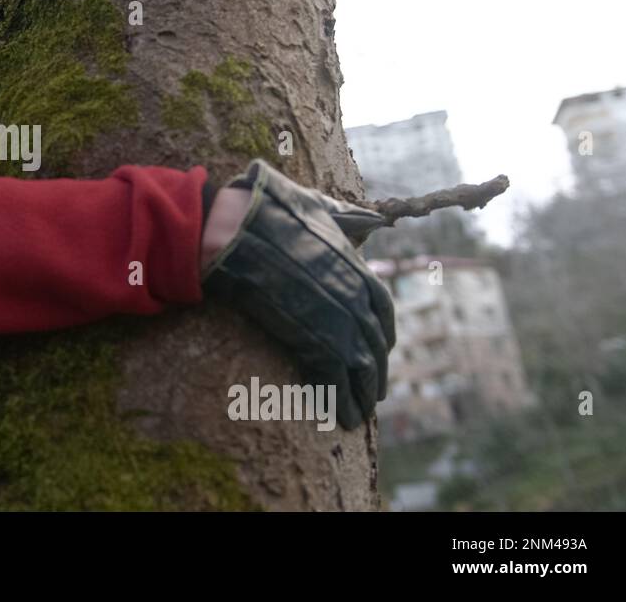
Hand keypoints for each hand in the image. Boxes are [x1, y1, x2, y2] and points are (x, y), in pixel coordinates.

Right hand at [199, 159, 395, 429]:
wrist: (241, 233)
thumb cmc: (274, 216)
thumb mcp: (321, 209)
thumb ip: (350, 218)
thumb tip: (376, 218)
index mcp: (359, 269)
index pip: (384, 309)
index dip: (384, 333)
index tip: (381, 348)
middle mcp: (357, 299)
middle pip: (376, 345)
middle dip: (376, 370)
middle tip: (374, 391)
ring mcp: (340, 323)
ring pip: (362, 368)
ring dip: (364, 393)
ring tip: (361, 412)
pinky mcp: (316, 343)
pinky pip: (337, 381)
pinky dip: (342, 401)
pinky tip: (344, 417)